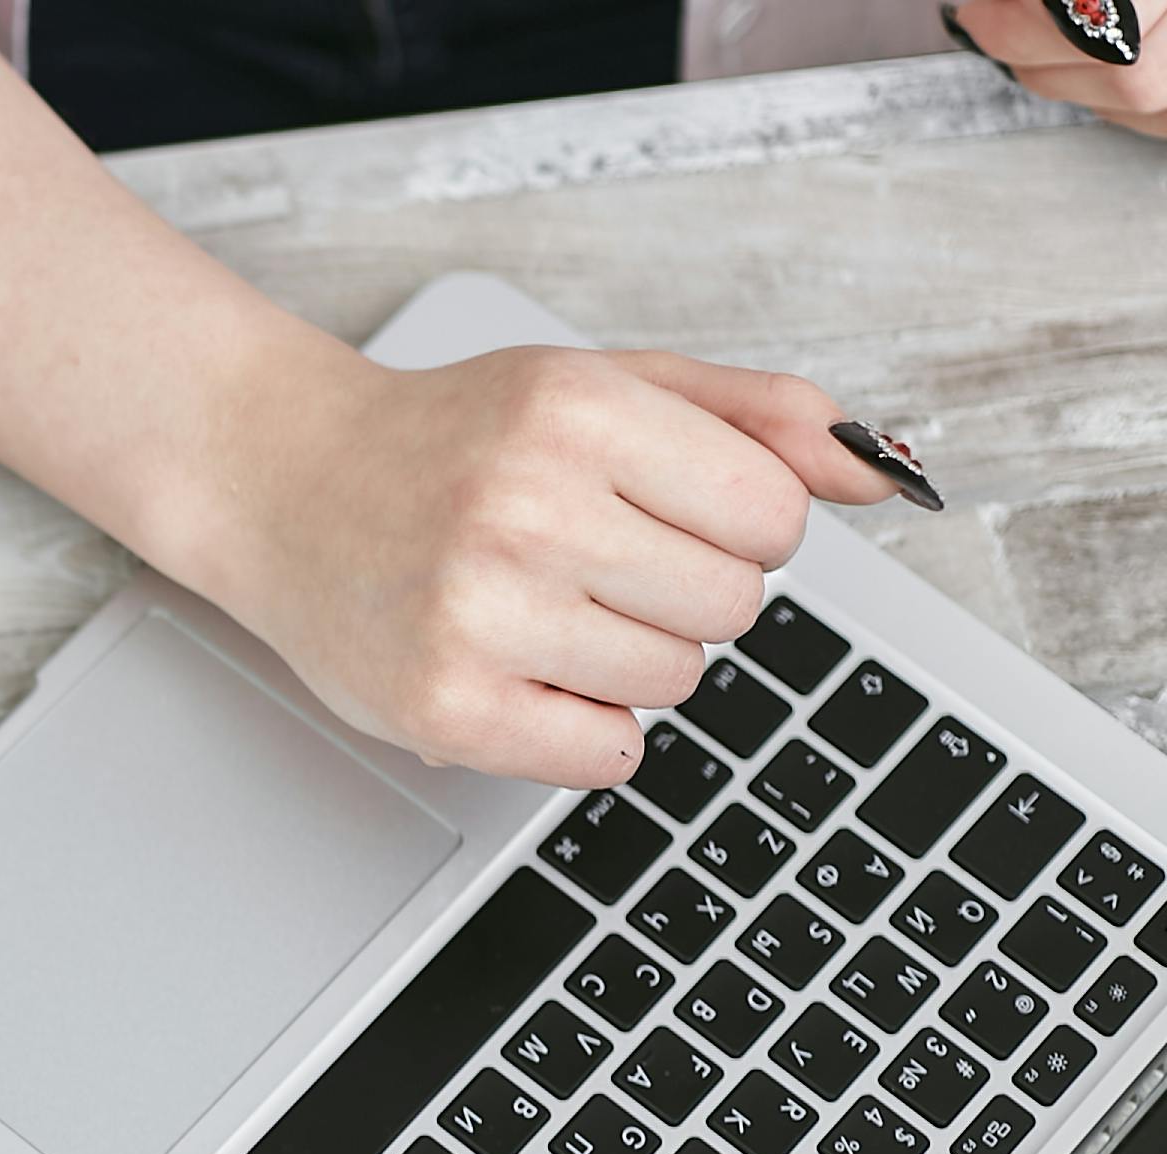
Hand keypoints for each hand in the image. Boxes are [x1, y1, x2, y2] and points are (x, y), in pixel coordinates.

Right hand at [179, 342, 901, 789]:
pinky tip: (528, 674)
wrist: (284, 484)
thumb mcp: (603, 383)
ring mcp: (480, 614)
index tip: (674, 518)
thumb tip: (881, 474)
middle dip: (687, 595)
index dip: (742, 527)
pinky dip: (586, 730)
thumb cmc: (452, 440)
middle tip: (598, 568)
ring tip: (548, 615)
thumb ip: (751, 416)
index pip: (772, 513)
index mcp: (578, 411)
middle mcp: (527, 507)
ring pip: (676, 683)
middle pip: (733, 607)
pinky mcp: (447, 707)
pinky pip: (606, 756)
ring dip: (632, 663)